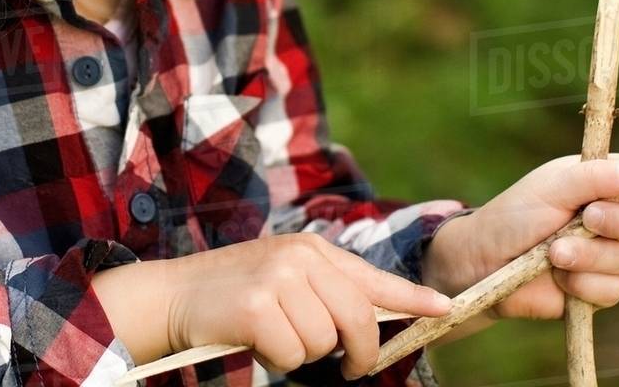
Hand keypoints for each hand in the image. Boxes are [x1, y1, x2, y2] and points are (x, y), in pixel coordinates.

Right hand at [165, 233, 451, 379]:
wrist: (173, 295)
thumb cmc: (232, 296)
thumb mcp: (284, 279)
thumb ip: (326, 292)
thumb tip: (370, 325)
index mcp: (312, 249)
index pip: (372, 277)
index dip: (411, 298)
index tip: (446, 309)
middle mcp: (299, 257)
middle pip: (358, 317)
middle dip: (360, 353)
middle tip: (350, 368)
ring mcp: (278, 278)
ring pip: (324, 343)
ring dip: (301, 354)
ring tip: (273, 336)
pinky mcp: (257, 305)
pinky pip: (292, 354)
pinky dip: (276, 360)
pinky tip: (255, 341)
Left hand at [422, 154, 618, 328]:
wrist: (484, 263)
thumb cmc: (513, 216)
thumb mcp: (549, 189)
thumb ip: (592, 178)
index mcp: (602, 183)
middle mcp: (610, 218)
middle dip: (618, 222)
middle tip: (585, 218)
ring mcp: (606, 255)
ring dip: (590, 255)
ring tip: (553, 252)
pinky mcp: (597, 288)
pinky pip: (613, 289)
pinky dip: (584, 284)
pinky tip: (558, 278)